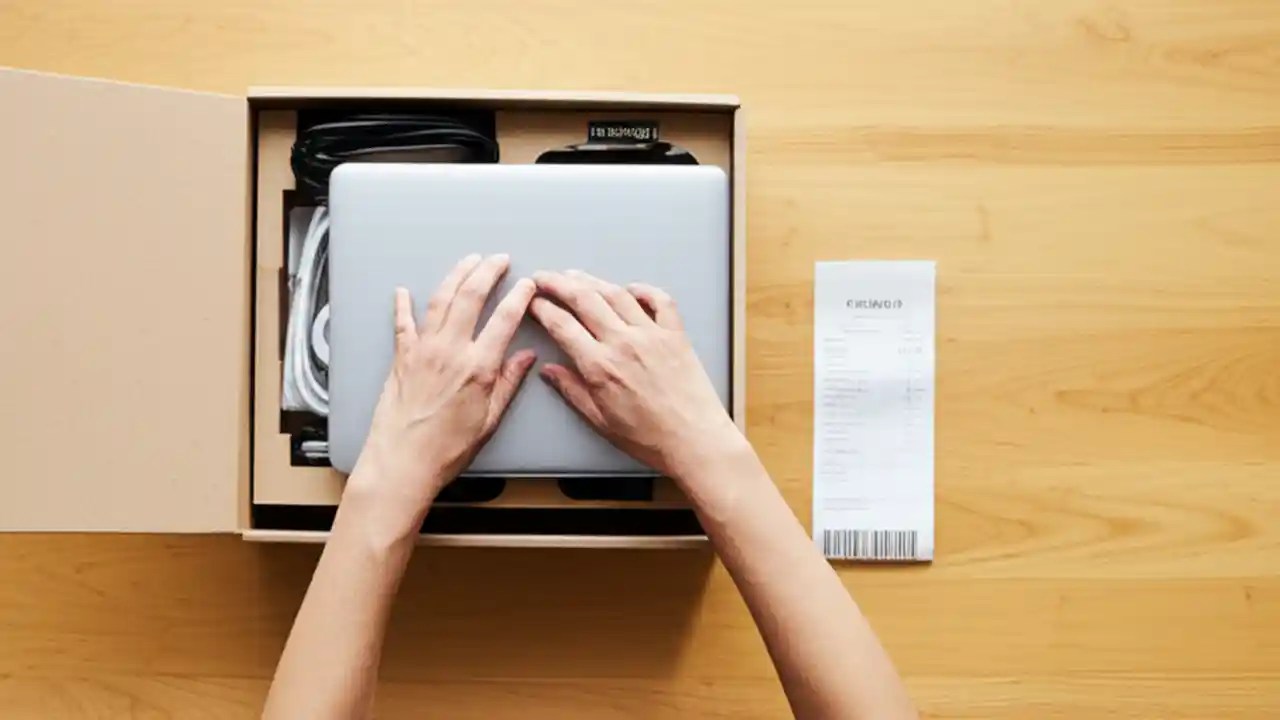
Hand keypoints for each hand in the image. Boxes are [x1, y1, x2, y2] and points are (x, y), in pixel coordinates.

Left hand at [345, 254, 535, 530]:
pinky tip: (402, 291)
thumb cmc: (447, 449)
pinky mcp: (401, 358)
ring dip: (456, 275)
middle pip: (471, 296)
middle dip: (487, 271)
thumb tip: (526, 358)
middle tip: (499, 259)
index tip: (527, 284)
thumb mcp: (490, 420)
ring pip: (440, 299)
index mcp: (478, 367)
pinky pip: (402, 323)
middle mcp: (450, 351)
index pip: (504, 319)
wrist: (403, 463)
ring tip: (468, 261)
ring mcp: (422, 351)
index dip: (519, 296)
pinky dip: (402, 304)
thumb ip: (509, 383)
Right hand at [529, 270, 744, 482]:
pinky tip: (630, 288)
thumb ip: (572, 391)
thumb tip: (549, 371)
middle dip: (558, 283)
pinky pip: (659, 300)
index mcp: (600, 366)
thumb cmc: (650, 438)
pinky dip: (643, 289)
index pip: (562, 325)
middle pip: (584, 299)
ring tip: (575, 275)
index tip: (532, 301)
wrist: (694, 440)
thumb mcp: (600, 420)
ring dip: (591, 280)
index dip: (542, 308)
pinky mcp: (675, 334)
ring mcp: (652, 335)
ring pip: (615, 294)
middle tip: (544, 277)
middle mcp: (624, 343)